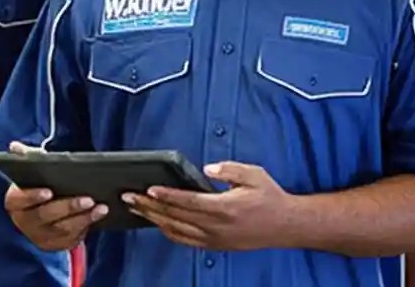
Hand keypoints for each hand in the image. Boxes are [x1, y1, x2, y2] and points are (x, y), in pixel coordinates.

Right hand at [2, 141, 106, 250]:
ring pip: (61, 228)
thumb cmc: (39, 187)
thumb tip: (15, 146)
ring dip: (83, 218)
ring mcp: (41, 235)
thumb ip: (28, 158)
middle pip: (45, 216)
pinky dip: (87, 225)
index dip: (32, 196)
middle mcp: (25, 222)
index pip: (19, 200)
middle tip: (88, 199)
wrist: (45, 214)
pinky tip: (99, 214)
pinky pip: (72, 237)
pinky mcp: (57, 243)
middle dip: (67, 207)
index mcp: (15, 203)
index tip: (49, 191)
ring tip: (100, 207)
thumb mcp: (34, 173)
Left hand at [123, 161, 297, 251]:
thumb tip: (207, 169)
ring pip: (175, 231)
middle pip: (174, 217)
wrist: (285, 226)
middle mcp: (215, 226)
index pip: (187, 201)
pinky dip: (168, 231)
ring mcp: (213, 239)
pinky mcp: (214, 245)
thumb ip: (229, 169)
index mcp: (224, 208)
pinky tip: (158, 223)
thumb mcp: (254, 174)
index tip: (149, 189)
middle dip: (149, 207)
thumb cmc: (270, 197)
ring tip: (137, 208)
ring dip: (154, 219)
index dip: (166, 196)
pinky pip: (185, 240)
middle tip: (129, 197)